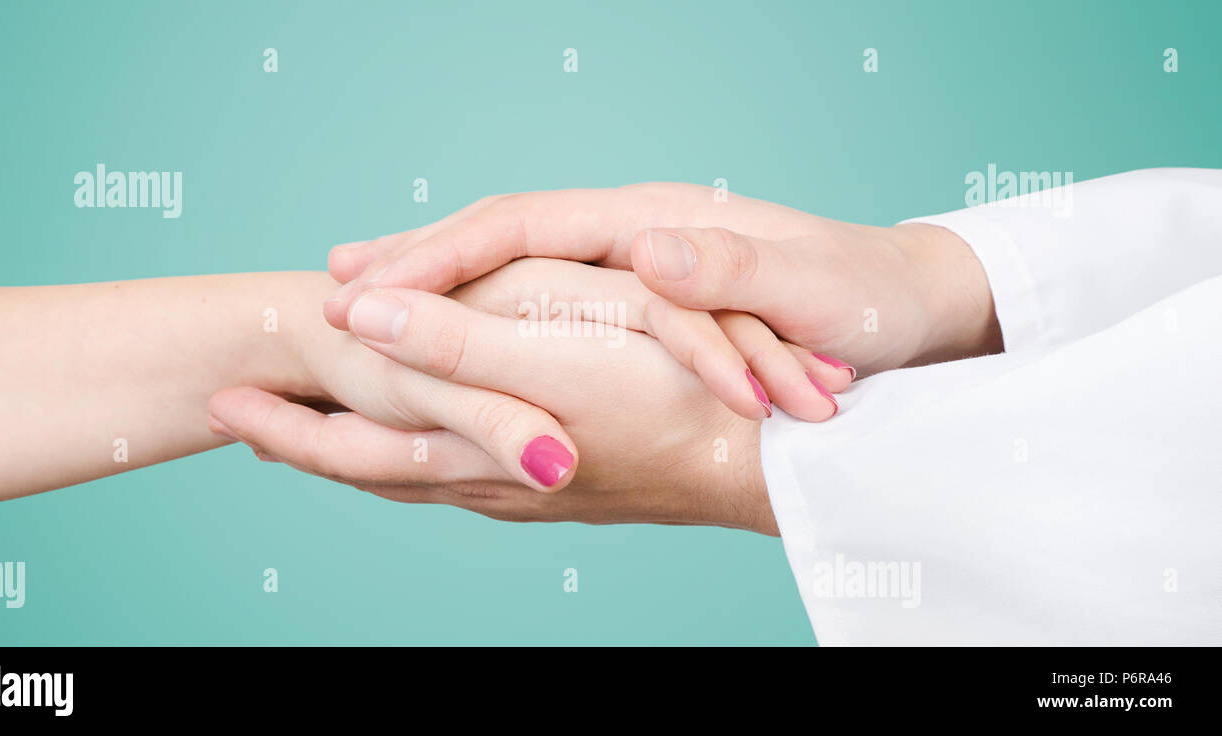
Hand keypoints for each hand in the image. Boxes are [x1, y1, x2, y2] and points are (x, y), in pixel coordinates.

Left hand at [210, 260, 774, 533]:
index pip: (348, 450)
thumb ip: (453, 340)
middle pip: (372, 474)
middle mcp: (485, 485)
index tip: (219, 405)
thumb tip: (359, 317)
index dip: (282, 431)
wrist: (753, 464)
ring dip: (361, 458)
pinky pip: (464, 482)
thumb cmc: (664, 400)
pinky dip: (419, 465)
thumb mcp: (554, 354)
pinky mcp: (562, 491)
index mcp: (470, 450)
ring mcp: (523, 494)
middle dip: (306, 449)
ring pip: (417, 482)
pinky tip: (433, 458)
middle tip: (249, 431)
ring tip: (324, 441)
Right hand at [324, 183, 1001, 380]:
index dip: (441, 253)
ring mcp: (636, 258)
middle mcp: (636, 228)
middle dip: (415, 260)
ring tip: (363, 301)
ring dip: (440, 282)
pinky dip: (490, 307)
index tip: (366, 285)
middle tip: (328, 286)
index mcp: (659, 220)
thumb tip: (651, 255)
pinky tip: (453, 329)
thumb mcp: (815, 292)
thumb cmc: (866, 304)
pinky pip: (547, 295)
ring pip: (516, 262)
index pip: (524, 222)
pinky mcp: (645, 292)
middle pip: (501, 233)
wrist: (908, 310)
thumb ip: (736, 272)